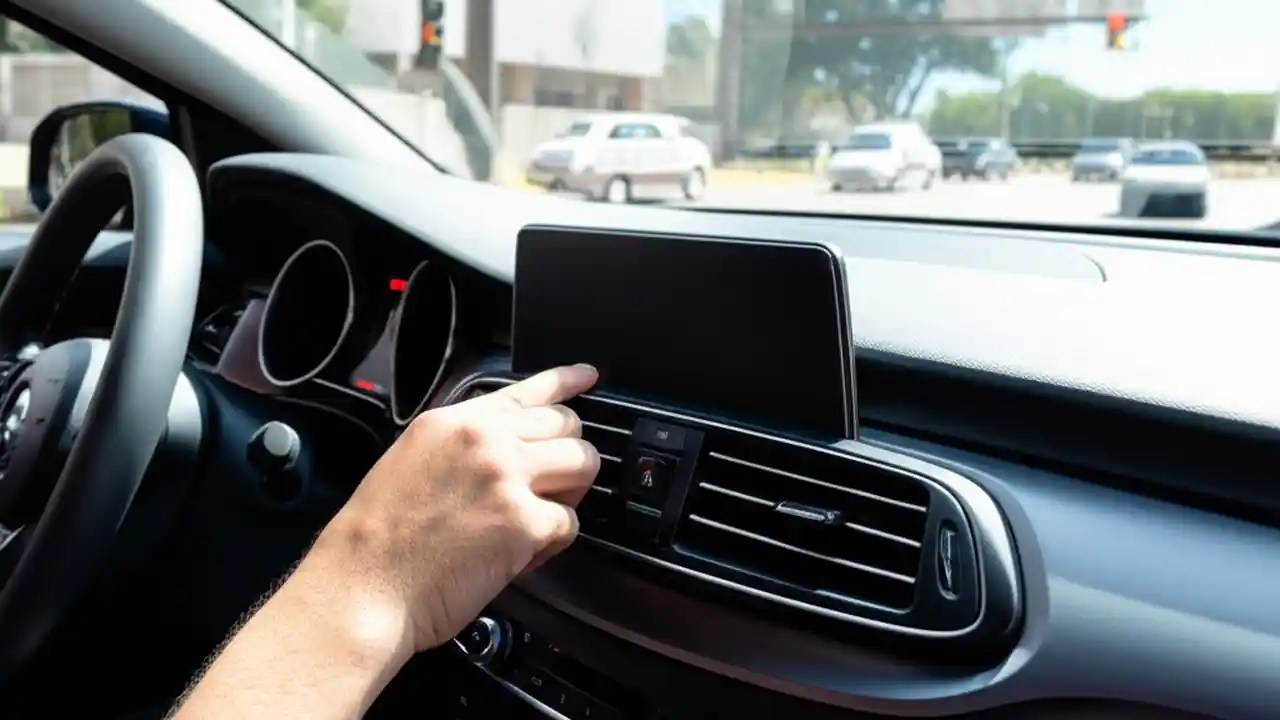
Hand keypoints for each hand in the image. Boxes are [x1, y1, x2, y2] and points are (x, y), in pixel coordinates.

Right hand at [304, 364, 600, 653]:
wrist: (363, 586)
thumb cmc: (379, 541)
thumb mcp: (413, 461)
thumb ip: (463, 446)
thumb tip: (510, 448)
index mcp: (454, 421)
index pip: (526, 389)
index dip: (565, 382)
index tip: (586, 377)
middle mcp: (484, 439)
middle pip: (567, 426)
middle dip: (566, 457)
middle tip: (546, 489)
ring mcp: (507, 476)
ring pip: (582, 464)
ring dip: (569, 494)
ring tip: (537, 519)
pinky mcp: (524, 521)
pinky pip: (570, 522)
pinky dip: (553, 543)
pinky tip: (521, 554)